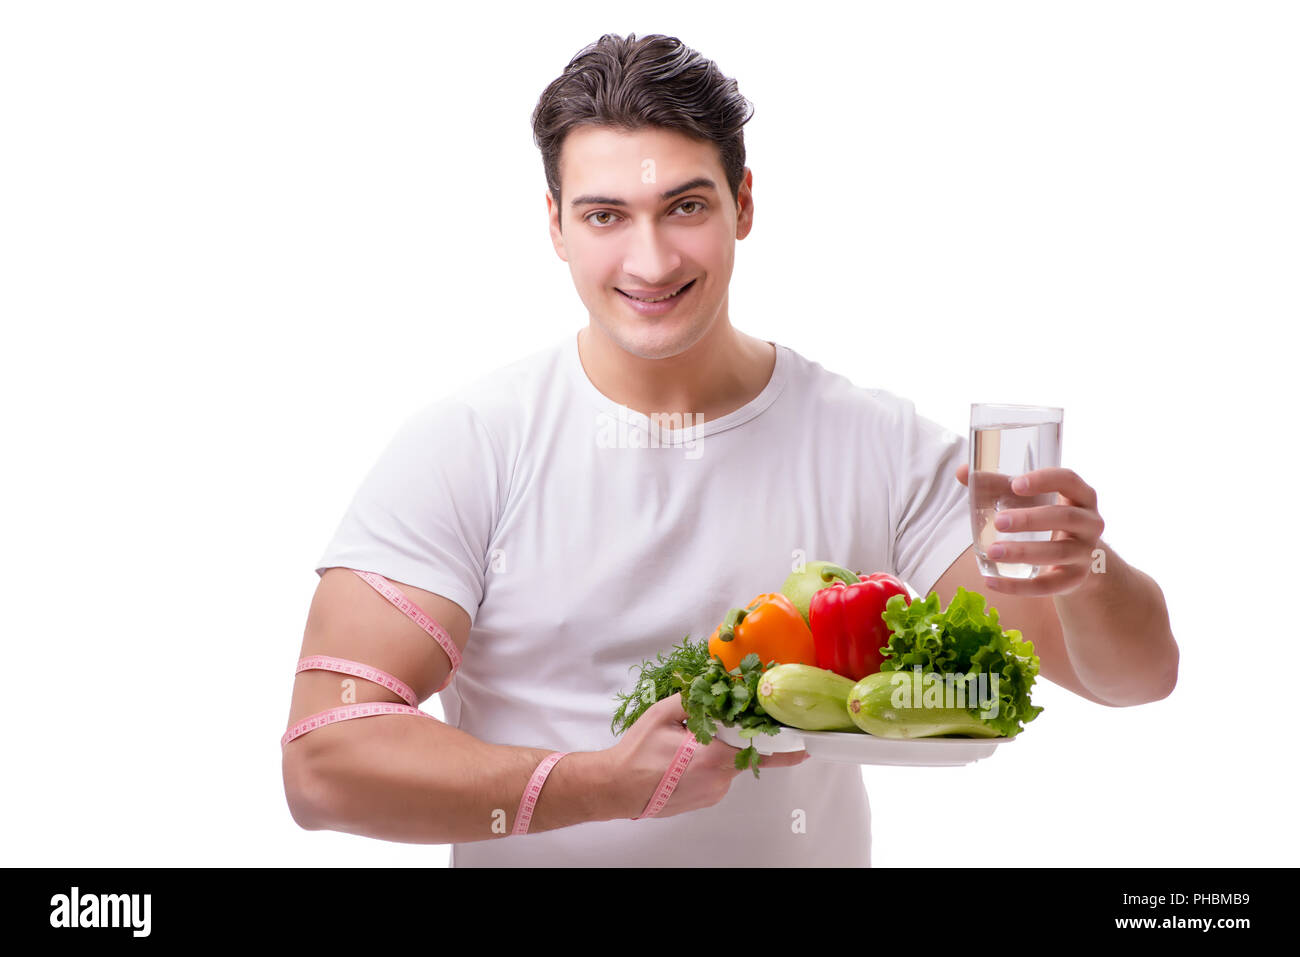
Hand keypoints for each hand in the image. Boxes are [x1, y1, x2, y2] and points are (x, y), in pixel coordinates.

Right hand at [606, 693, 808, 818]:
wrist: (617, 787)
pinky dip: (707, 764)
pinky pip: (717, 776)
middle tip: (704, 728)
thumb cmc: (638, 753)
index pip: (763, 751)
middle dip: (731, 736)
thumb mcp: (664, 714)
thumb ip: (695, 698)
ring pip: (728, 763)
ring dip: (716, 750)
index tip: (807, 745)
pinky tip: (681, 760)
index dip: (786, 747)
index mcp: (715, 757)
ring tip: (683, 747)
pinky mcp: (705, 799)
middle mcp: (719, 779)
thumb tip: (714, 686)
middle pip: (741, 751)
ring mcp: (713, 792)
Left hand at [955, 463, 1104, 596]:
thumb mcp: (1029, 500)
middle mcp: (1090, 522)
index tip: (1015, 484)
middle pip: (1064, 517)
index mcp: (1080, 495)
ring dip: (1022, 552)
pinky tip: (992, 582)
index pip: (1068, 480)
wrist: (1076, 558)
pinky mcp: (1075, 579)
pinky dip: (1019, 586)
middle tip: (998, 522)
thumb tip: (961, 472)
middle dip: (1030, 519)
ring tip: (992, 552)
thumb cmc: (1046, 519)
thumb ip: (998, 485)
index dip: (1044, 480)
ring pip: (1057, 552)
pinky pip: (1048, 585)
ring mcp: (1086, 552)